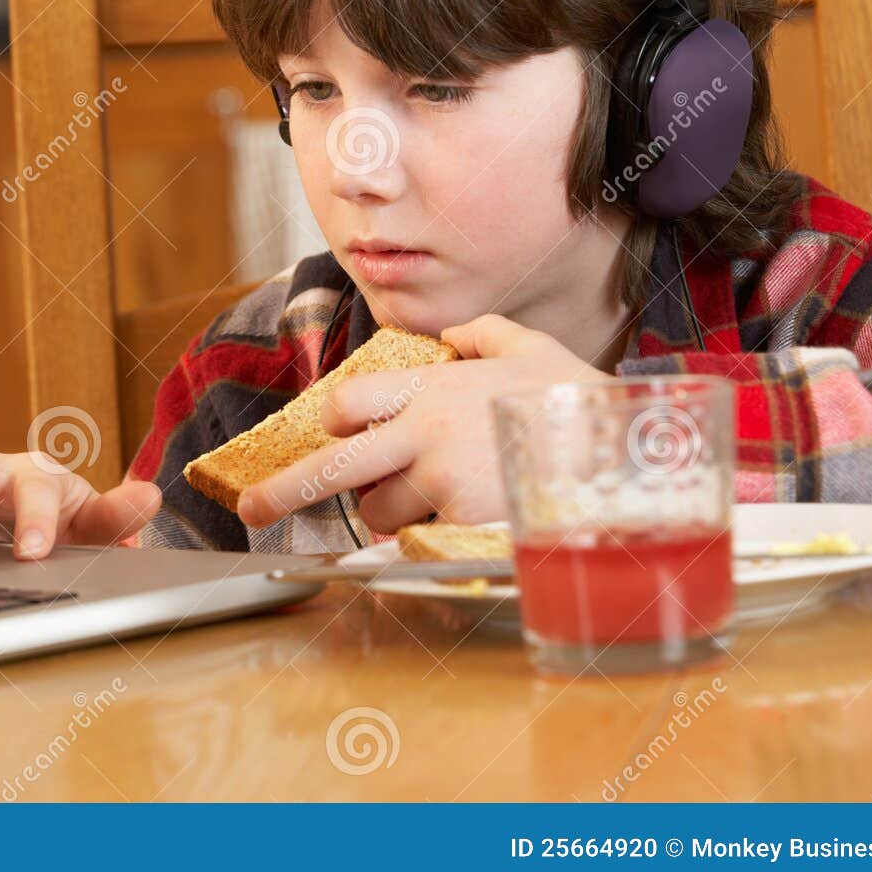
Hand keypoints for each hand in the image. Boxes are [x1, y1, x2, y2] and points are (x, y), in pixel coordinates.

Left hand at [236, 314, 606, 532]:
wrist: (620, 454)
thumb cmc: (577, 400)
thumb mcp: (532, 348)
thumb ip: (486, 334)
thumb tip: (460, 331)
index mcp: (430, 388)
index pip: (347, 403)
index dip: (337, 421)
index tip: (340, 429)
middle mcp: (422, 433)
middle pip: (332, 466)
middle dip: (284, 490)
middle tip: (251, 510)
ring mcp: (437, 482)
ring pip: (379, 511)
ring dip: (391, 512)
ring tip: (441, 498)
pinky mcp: (457, 523)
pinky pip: (419, 539)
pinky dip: (429, 536)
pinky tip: (466, 521)